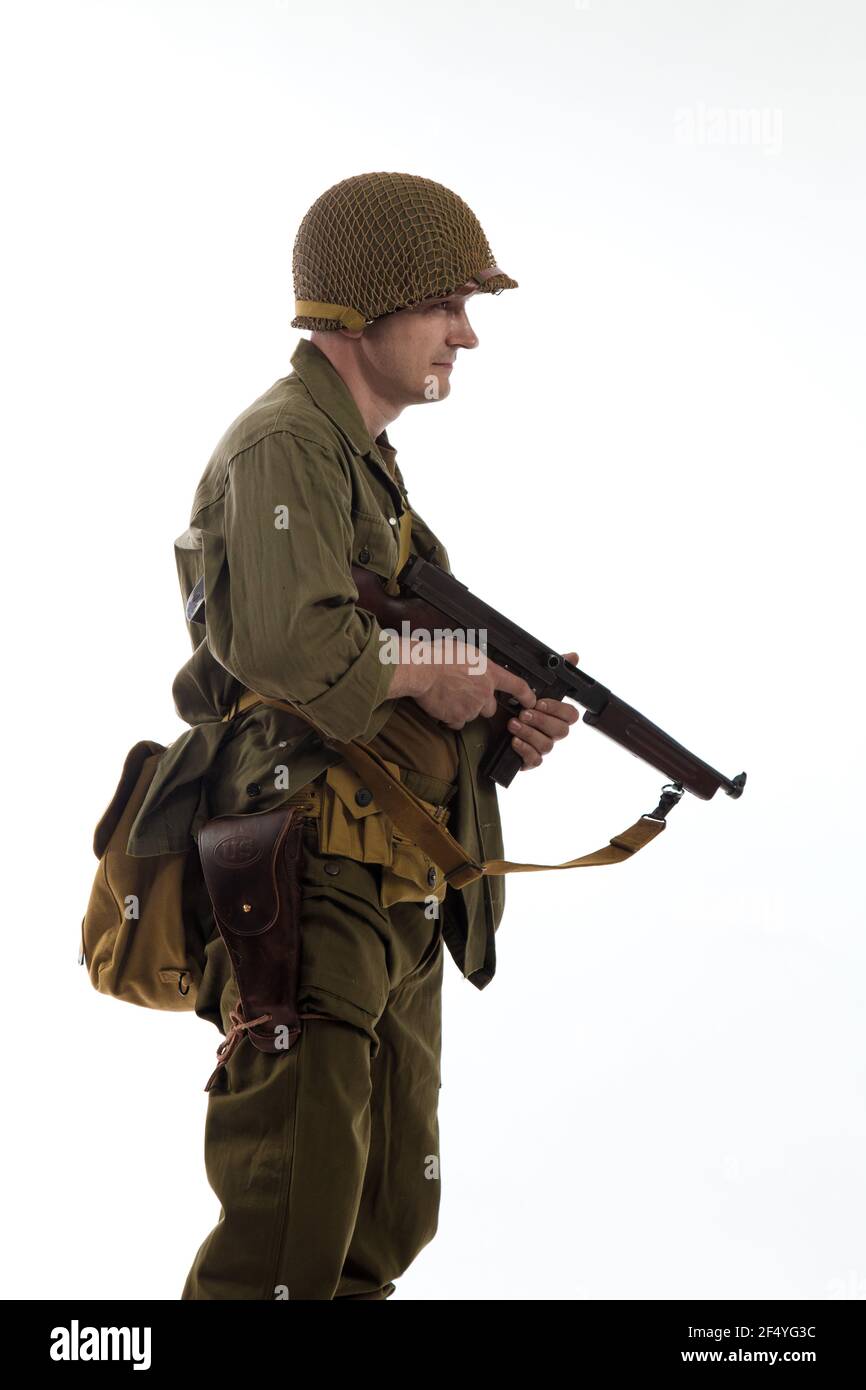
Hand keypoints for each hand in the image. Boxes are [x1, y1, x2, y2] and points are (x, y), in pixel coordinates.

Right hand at [411, 646, 536, 728]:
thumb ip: (477, 663)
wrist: (422, 669)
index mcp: (489, 673)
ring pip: (472, 715)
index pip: (517, 686)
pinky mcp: (457, 717)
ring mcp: (471, 707)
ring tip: (449, 696)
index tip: (530, 701)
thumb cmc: (439, 655)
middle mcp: (484, 692)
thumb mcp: (466, 650)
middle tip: (466, 695)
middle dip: (481, 704)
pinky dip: (451, 718)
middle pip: (491, 708)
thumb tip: (476, 664)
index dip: (526, 695)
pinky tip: (443, 707)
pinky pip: (457, 723)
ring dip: (463, 710)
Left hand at [508, 652, 580, 770]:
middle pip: (562, 731)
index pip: (571, 715)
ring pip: (548, 745)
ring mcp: (540, 746)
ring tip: (512, 724)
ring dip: (530, 733)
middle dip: (542, 721)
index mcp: (554, 714)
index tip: (540, 702)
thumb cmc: (510, 703)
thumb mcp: (526, 683)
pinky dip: (526, 750)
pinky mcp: (528, 760)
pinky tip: (514, 741)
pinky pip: (535, 760)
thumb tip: (574, 656)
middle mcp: (550, 731)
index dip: (558, 709)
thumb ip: (551, 671)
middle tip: (524, 713)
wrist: (484, 723)